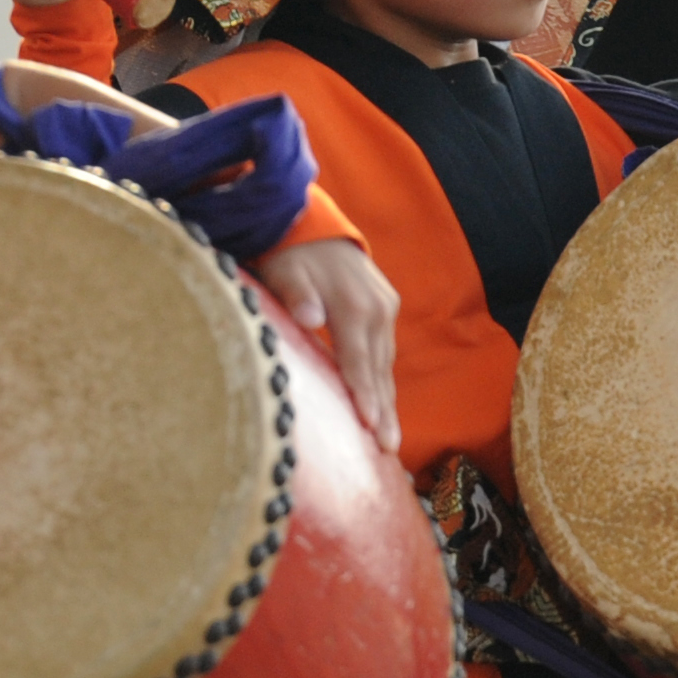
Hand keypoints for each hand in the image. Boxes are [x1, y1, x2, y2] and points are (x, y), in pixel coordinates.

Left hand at [255, 235, 399, 453]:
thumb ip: (296, 296)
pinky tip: (384, 407)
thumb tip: (310, 317)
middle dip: (384, 412)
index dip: (364, 395)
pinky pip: (385, 353)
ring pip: (386, 365)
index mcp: (353, 306)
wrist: (315, 228)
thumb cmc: (292, 257)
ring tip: (391, 440)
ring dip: (389, 402)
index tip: (370, 426)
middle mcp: (377, 310)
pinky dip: (384, 382)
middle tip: (389, 449)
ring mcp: (385, 310)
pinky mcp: (385, 310)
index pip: (358, 360)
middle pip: (379, 370)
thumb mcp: (286, 271)